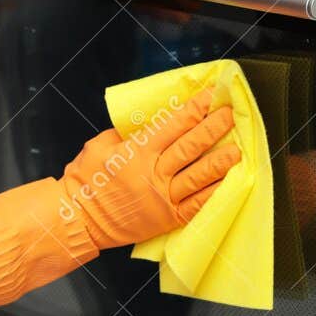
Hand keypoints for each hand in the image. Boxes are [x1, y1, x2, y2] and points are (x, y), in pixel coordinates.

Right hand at [60, 87, 238, 249]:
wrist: (78, 220)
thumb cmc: (85, 181)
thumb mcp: (98, 146)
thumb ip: (125, 134)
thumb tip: (150, 122)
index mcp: (137, 152)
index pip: (173, 124)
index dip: (195, 108)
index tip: (211, 96)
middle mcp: (153, 173)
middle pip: (190, 146)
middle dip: (213, 128)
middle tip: (230, 115)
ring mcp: (163, 198)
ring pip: (198, 176)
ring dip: (220, 161)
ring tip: (237, 150)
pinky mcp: (168, 219)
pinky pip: (196, 206)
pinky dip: (214, 194)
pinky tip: (228, 184)